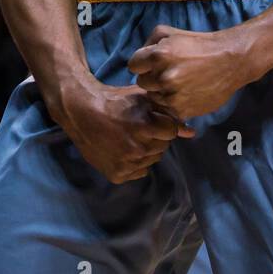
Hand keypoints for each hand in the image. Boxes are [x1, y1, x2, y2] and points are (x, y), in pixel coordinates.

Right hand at [58, 80, 194, 184]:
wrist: (81, 111)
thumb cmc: (115, 101)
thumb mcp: (143, 99)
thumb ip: (169, 114)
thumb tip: (191, 132)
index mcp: (146, 127)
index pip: (171, 132)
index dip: (163, 125)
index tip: (150, 120)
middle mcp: (137, 149)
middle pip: (162, 147)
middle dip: (155, 137)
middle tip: (138, 128)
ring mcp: (127, 164)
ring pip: (151, 161)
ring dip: (146, 151)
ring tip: (129, 138)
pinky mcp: (117, 174)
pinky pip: (138, 172)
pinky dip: (134, 164)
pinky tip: (123, 149)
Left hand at [128, 25, 249, 120]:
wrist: (231, 61)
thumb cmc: (200, 44)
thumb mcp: (171, 32)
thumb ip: (149, 43)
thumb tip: (139, 58)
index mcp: (158, 55)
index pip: (133, 65)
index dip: (143, 63)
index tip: (155, 62)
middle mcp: (163, 77)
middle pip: (142, 82)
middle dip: (152, 77)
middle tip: (171, 72)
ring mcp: (173, 96)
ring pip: (153, 97)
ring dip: (162, 91)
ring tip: (181, 82)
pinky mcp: (182, 110)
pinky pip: (166, 108)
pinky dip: (173, 102)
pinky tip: (187, 92)